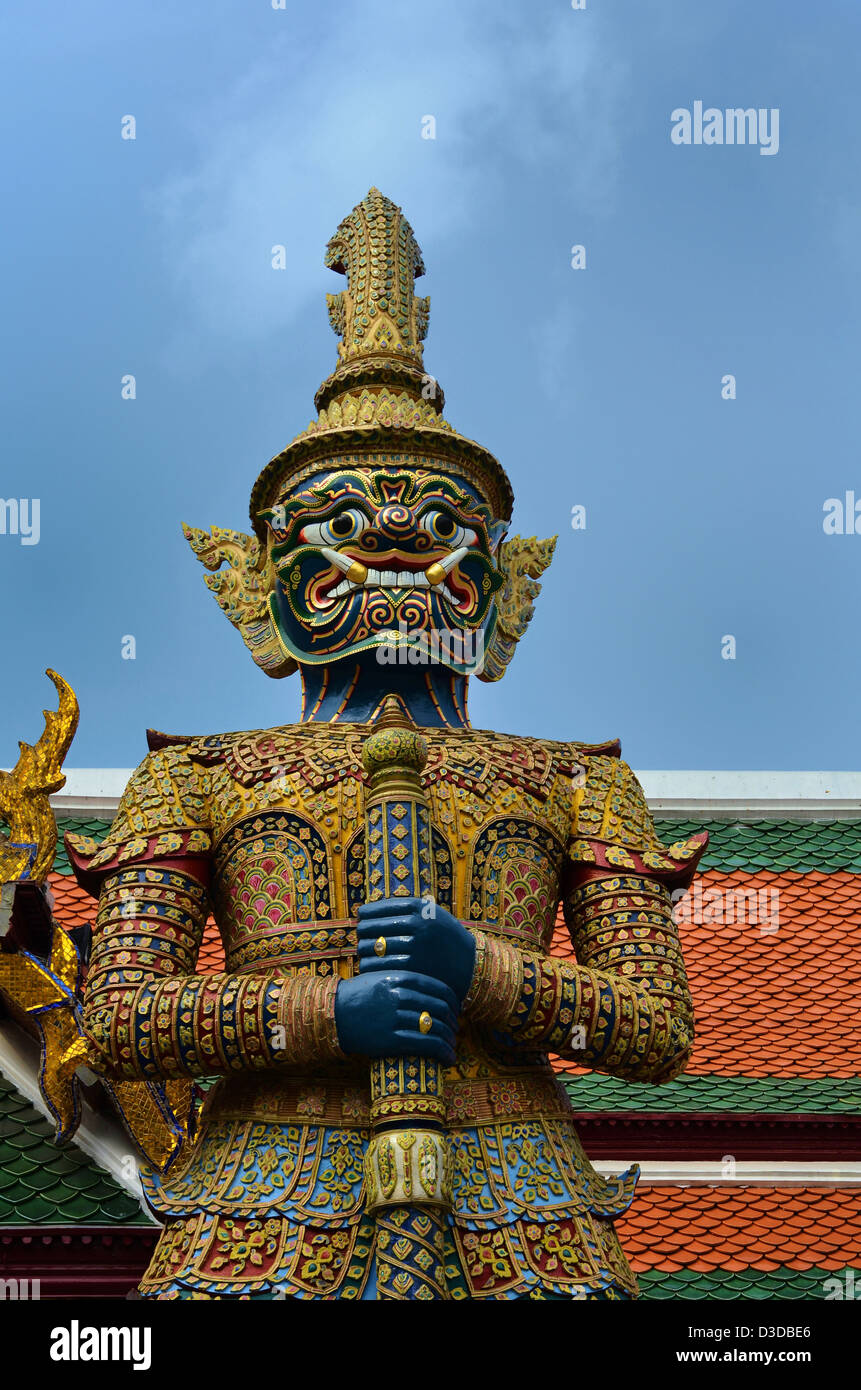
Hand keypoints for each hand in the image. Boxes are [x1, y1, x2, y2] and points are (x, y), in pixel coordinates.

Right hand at [334, 970, 458, 1063]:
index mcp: (401, 977)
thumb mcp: (383, 977)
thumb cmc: (360, 995)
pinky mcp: (391, 1040)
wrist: (333, 1012)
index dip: (454, 1002)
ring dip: (450, 1040)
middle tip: (456, 1031)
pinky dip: (443, 1052)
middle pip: (441, 1009)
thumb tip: (435, 993)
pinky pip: (426, 1046)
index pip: (441, 989)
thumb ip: (407, 981)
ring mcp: (396, 1018)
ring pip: (436, 1028)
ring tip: (452, 1047)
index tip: (457, 1011)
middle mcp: (401, 996)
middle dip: (454, 1023)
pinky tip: (448, 1058)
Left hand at [356, 896, 475, 1002]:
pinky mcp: (410, 968)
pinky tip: (371, 964)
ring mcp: (412, 947)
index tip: (362, 918)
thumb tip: (364, 913)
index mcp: (418, 908)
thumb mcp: (430, 914)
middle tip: (363, 935)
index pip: (377, 909)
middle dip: (363, 931)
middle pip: (370, 927)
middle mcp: (415, 925)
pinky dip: (369, 965)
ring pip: (370, 947)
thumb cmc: (443, 937)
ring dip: (363, 949)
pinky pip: (376, 966)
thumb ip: (405, 910)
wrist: (467, 964)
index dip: (366, 914)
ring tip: (365, 950)